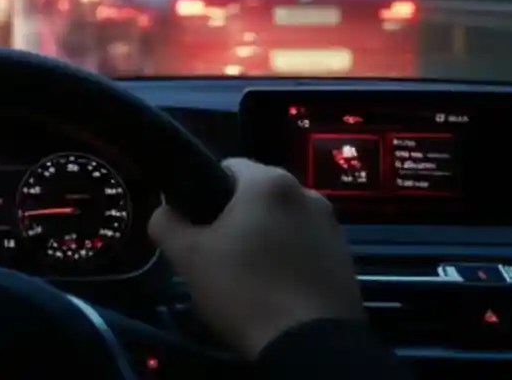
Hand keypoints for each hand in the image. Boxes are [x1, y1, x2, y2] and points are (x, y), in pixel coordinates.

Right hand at [148, 158, 363, 358]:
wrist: (310, 344)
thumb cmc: (244, 290)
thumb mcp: (188, 258)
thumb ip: (167, 223)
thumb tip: (165, 211)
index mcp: (269, 182)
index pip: (228, 166)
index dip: (206, 192)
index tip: (198, 226)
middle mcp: (307, 193)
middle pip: (259, 195)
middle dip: (238, 217)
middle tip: (219, 254)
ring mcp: (332, 225)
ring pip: (284, 221)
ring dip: (267, 237)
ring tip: (250, 276)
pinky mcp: (346, 257)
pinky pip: (307, 246)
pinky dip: (291, 258)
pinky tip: (278, 289)